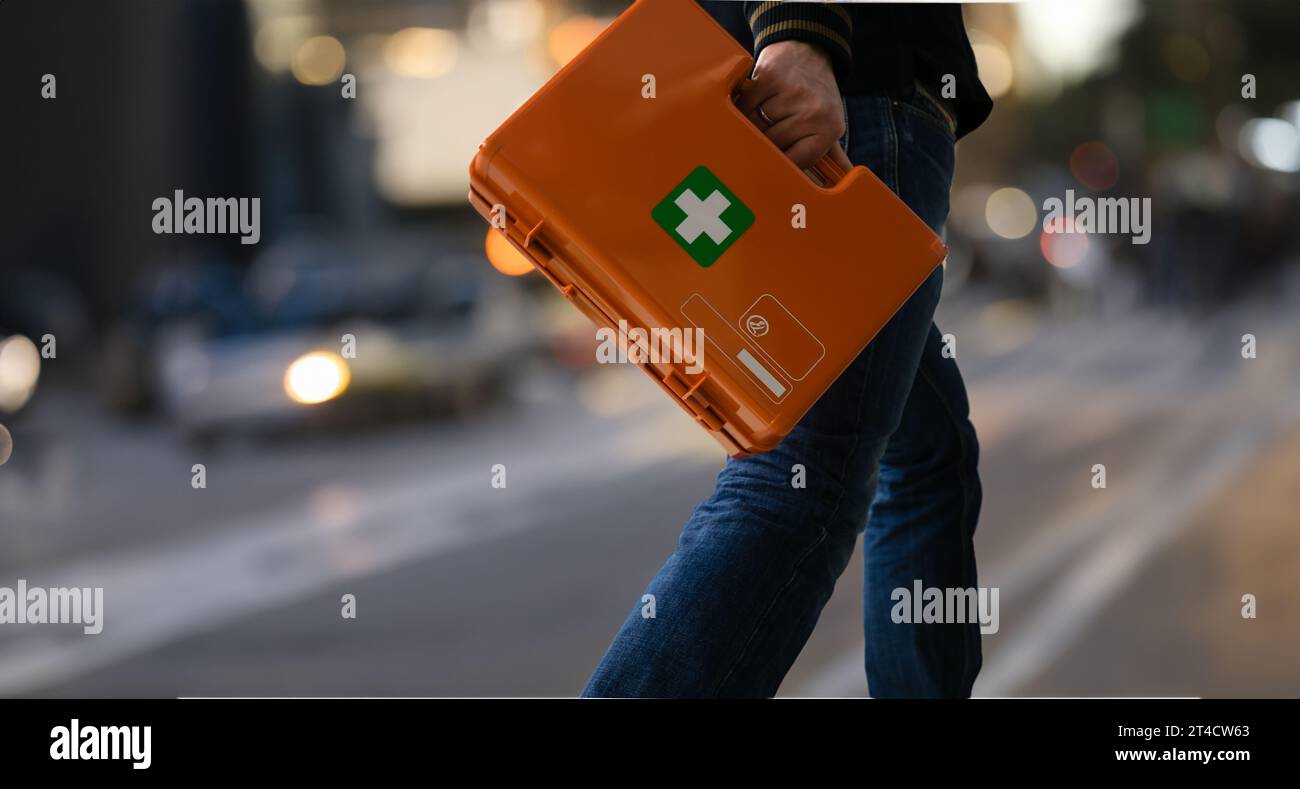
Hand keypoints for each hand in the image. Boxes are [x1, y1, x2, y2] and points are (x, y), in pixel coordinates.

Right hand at [736, 40, 853, 172]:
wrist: (806, 49)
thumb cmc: (814, 96)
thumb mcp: (828, 124)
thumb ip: (831, 158)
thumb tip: (837, 185)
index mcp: (829, 129)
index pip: (795, 163)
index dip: (781, 163)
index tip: (775, 159)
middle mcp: (813, 111)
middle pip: (772, 146)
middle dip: (764, 143)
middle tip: (770, 129)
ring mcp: (791, 93)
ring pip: (755, 127)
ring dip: (751, 124)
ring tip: (764, 113)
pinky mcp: (769, 77)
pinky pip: (745, 106)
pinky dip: (743, 107)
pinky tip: (754, 101)